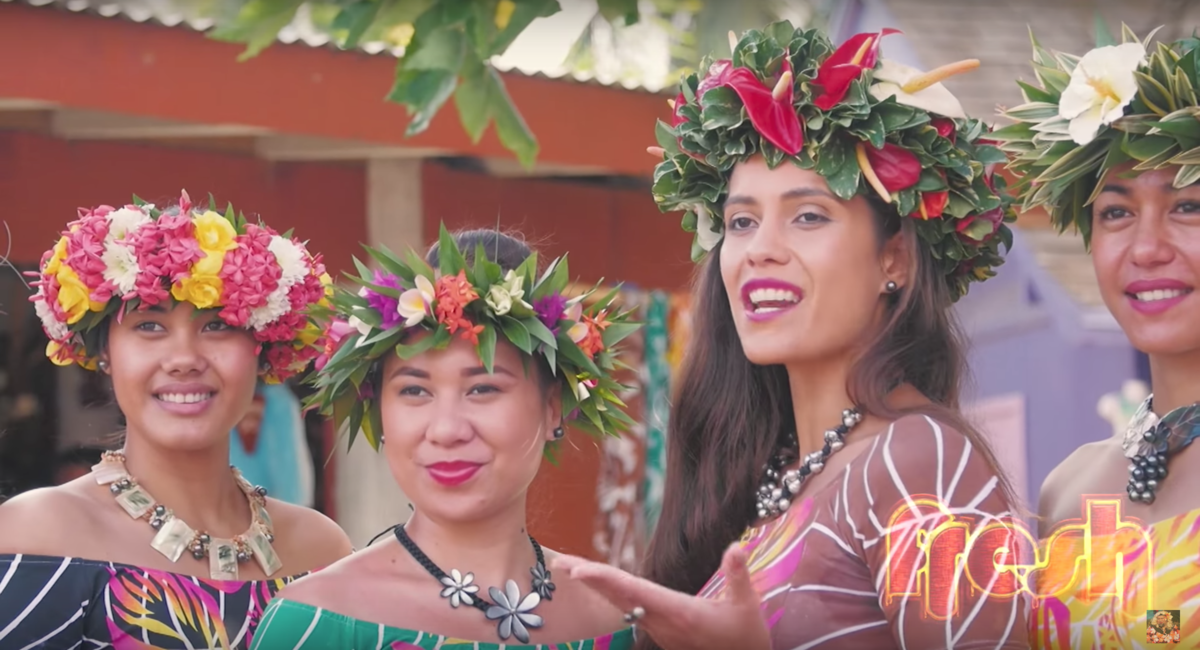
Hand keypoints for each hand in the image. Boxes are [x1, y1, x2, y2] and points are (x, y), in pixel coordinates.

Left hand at [551, 545, 769, 649]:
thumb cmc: (746, 639)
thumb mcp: (747, 606)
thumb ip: (738, 576)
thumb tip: (736, 545)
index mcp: (677, 612)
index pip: (633, 591)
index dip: (604, 578)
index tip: (577, 570)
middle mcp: (661, 621)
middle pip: (617, 595)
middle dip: (588, 578)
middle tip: (559, 562)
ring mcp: (659, 629)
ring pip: (621, 603)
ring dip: (596, 585)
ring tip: (572, 568)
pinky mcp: (662, 631)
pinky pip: (629, 608)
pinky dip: (612, 593)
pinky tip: (602, 584)